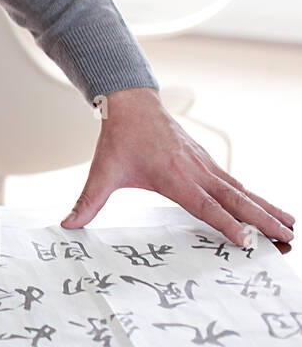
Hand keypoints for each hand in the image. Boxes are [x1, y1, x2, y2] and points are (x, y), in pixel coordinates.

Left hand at [62, 87, 293, 247]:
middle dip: (263, 221)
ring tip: (290, 228)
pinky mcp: (207, 162)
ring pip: (242, 191)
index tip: (247, 241)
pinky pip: (235, 183)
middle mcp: (196, 171)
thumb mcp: (102, 172)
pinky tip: (268, 210)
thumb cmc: (119, 138)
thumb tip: (68, 225)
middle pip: (236, 200)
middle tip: (288, 239)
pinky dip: (254, 197)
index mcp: (173, 176)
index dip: (226, 224)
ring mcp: (205, 165)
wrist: (131, 104)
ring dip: (266, 209)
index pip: (205, 205)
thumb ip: (88, 202)